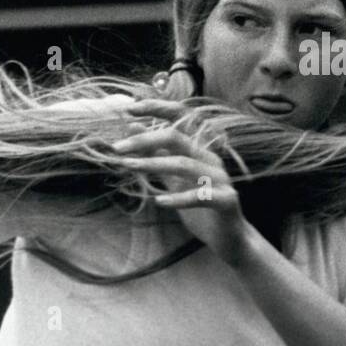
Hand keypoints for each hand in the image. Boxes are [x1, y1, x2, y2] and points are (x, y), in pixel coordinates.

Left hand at [110, 98, 254, 263]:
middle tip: (117, 148)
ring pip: (185, 164)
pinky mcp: (227, 201)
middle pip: (177, 138)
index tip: (129, 108)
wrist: (228, 237)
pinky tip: (159, 201)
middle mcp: (210, 159)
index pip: (181, 118)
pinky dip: (179, 198)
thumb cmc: (198, 205)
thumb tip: (133, 126)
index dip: (157, 108)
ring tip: (128, 167)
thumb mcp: (171, 178)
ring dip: (153, 164)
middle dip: (145, 140)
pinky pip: (202, 196)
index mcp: (198, 150)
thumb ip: (155, 154)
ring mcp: (220, 179)